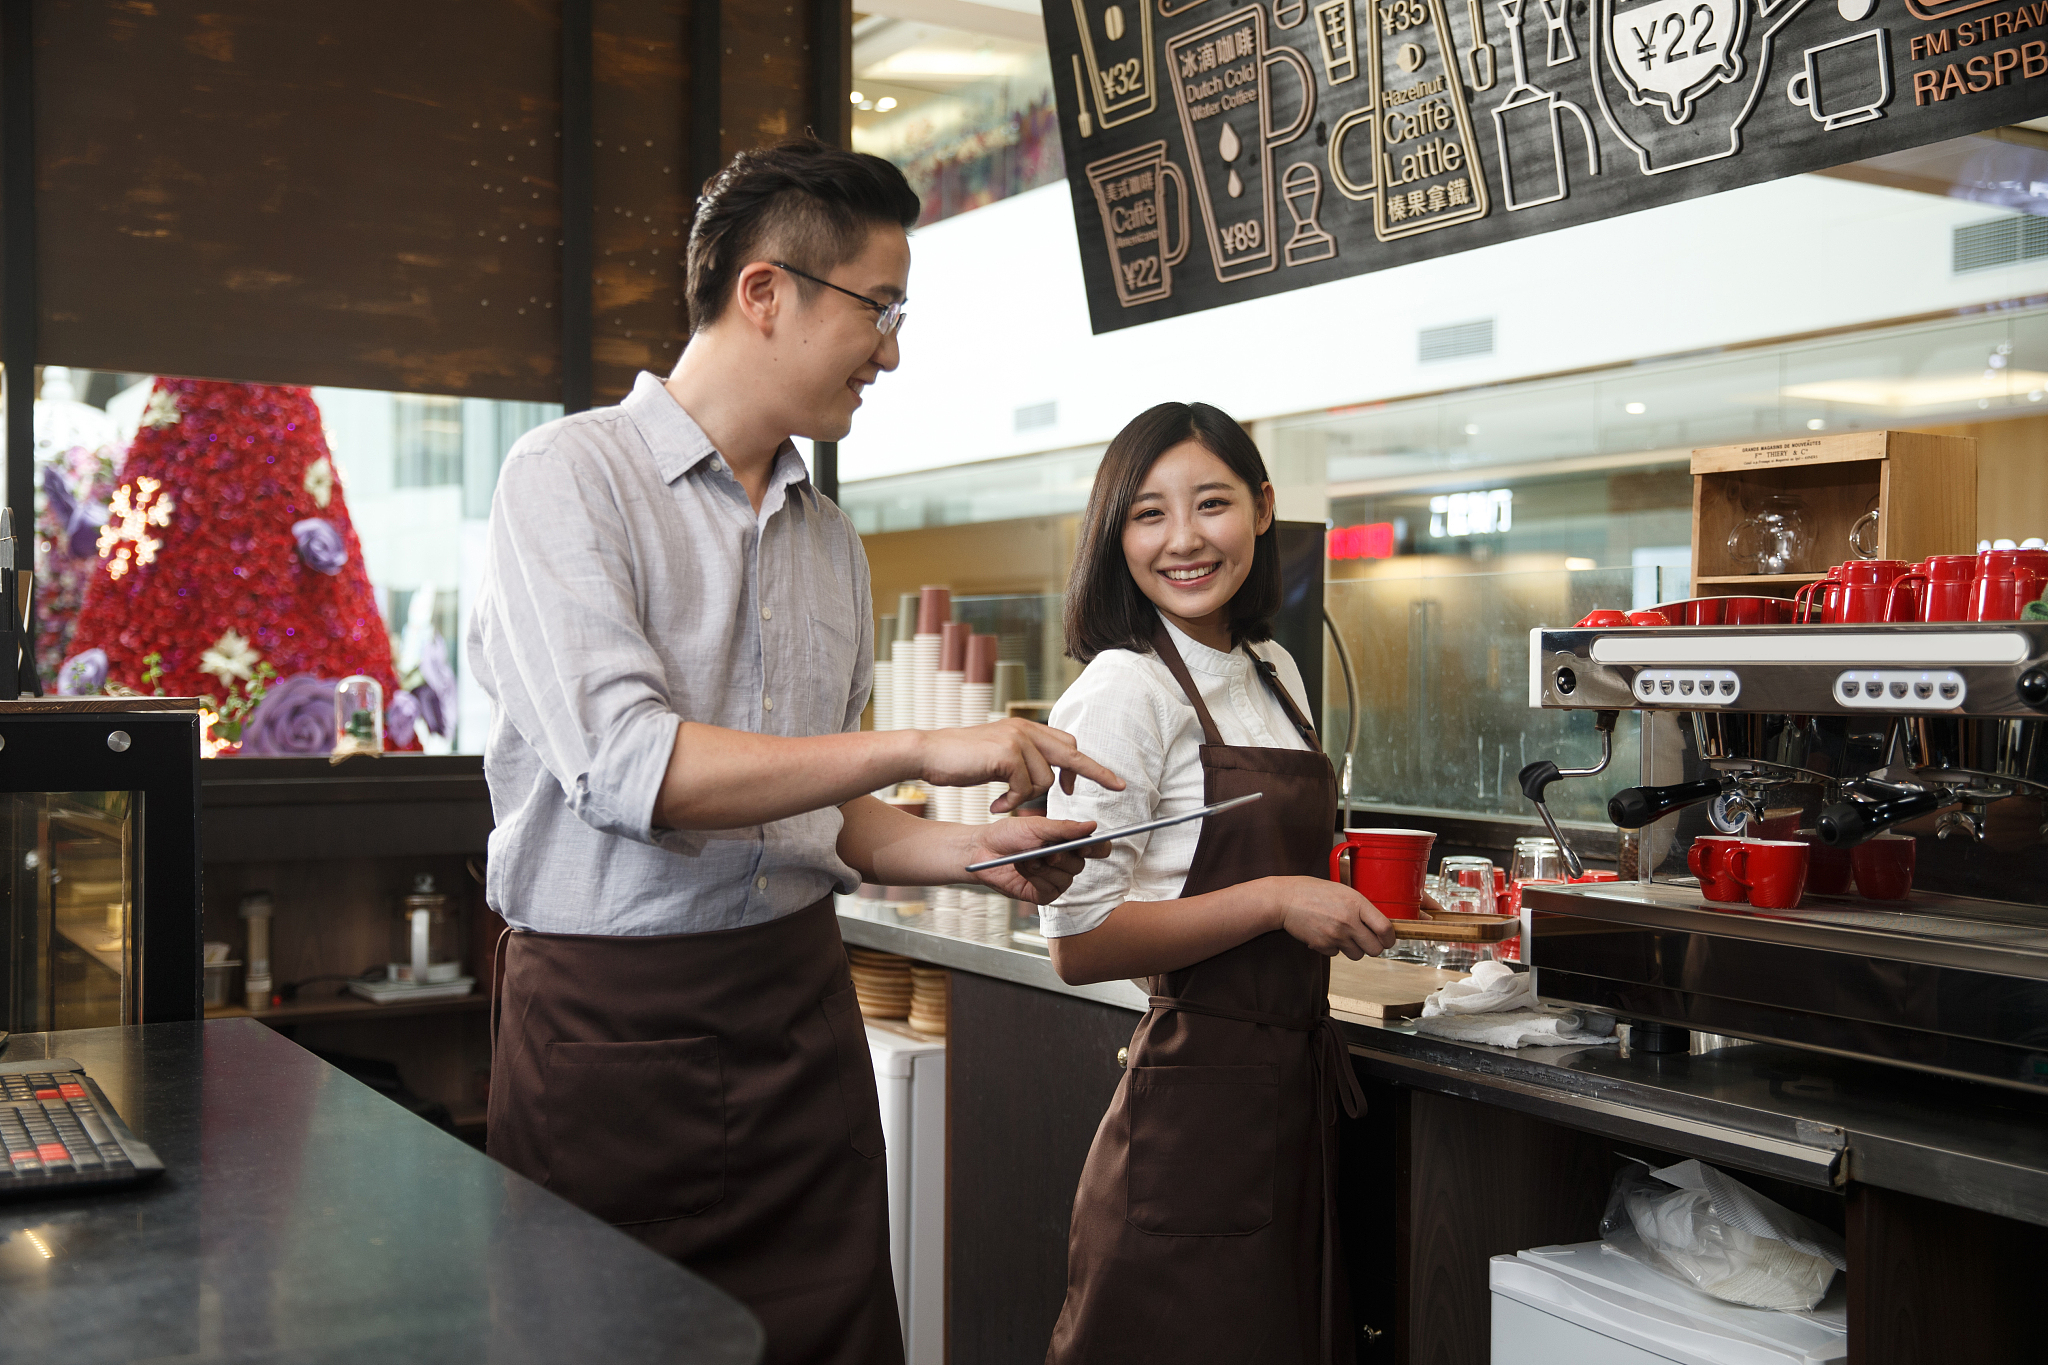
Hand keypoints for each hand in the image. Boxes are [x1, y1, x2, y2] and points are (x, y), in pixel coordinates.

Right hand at [917, 719, 1124, 813]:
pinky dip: (1012, 803)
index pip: (1067, 742)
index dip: (1087, 764)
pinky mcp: (1006, 754)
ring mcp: (1016, 740)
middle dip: (1095, 773)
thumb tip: (1049, 778)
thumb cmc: (961, 759)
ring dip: (1026, 798)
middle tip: (1118, 787)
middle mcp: (1025, 729)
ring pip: (1044, 781)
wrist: (929, 752)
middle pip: (1071, 753)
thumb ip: (1023, 759)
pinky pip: (1024, 789)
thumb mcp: (998, 755)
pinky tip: (995, 805)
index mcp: (1025, 728)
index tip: (1113, 780)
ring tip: (1003, 801)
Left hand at [964, 816, 1108, 904]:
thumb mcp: (1036, 826)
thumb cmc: (1007, 835)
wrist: (982, 850)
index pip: (1097, 848)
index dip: (1097, 848)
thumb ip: (1064, 828)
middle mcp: (1066, 863)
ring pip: (1065, 878)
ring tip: (1026, 858)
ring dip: (1043, 867)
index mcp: (1068, 843)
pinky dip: (1036, 879)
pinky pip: (1051, 890)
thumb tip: (1091, 826)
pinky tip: (1024, 870)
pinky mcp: (1044, 895)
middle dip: (1060, 857)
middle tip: (1045, 851)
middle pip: (1080, 864)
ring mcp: (1056, 880)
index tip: (1085, 846)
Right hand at [1266, 876, 1397, 959]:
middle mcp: (1349, 920)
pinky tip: (1325, 933)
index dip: (1389, 938)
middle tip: (1366, 941)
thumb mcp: (1342, 890)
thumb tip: (1379, 924)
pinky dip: (1333, 948)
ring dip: (1353, 948)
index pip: (1385, 928)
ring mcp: (1336, 934)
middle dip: (1373, 947)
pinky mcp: (1323, 945)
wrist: (1285, 899)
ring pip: (1357, 955)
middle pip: (1375, 949)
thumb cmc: (1312, 891)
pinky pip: (1337, 954)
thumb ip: (1360, 907)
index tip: (1388, 940)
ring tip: (1342, 935)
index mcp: (1356, 903)